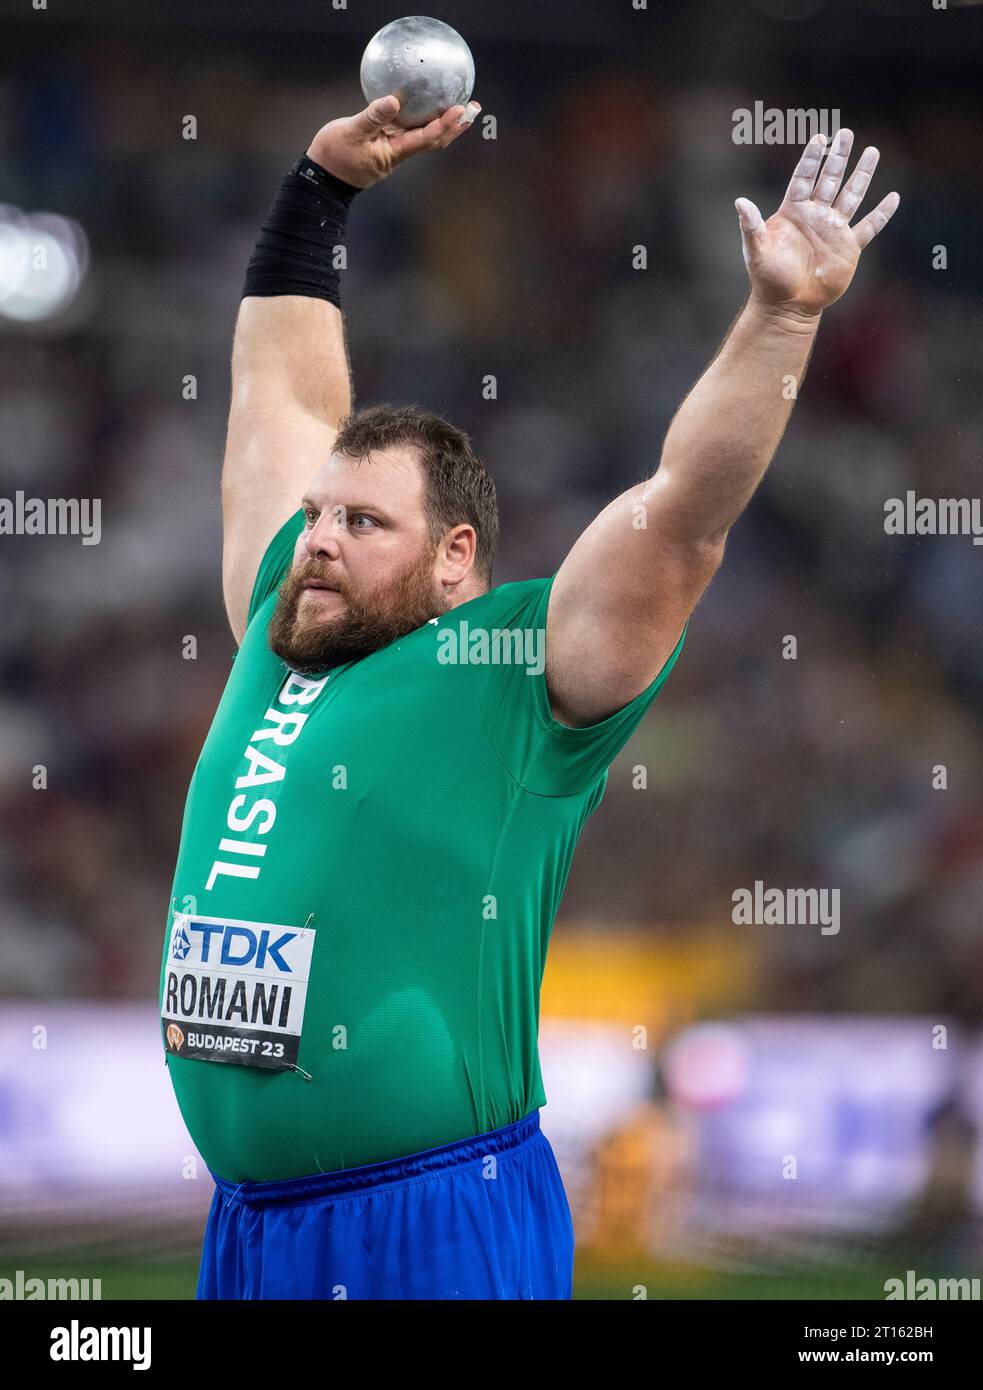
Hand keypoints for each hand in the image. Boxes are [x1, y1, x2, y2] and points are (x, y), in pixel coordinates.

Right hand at [307, 94, 479, 188]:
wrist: (323, 176)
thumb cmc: (334, 156)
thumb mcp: (350, 133)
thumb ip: (372, 117)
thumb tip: (393, 101)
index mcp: (396, 152)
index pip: (426, 138)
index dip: (445, 124)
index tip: (460, 110)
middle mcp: (401, 152)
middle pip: (436, 139)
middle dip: (456, 126)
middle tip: (474, 108)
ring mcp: (395, 149)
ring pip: (427, 136)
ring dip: (446, 123)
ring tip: (463, 106)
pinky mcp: (387, 143)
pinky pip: (412, 129)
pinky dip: (425, 118)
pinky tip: (427, 102)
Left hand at [736, 129, 899, 318]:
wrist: (787, 306)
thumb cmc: (768, 279)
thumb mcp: (756, 251)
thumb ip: (751, 226)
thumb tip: (740, 201)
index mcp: (793, 212)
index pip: (804, 178)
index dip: (812, 158)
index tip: (820, 137)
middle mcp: (816, 216)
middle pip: (830, 179)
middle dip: (838, 157)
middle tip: (846, 133)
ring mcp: (834, 230)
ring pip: (851, 195)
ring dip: (862, 175)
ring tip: (872, 151)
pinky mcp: (848, 248)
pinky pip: (869, 227)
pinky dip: (882, 214)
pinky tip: (893, 197)